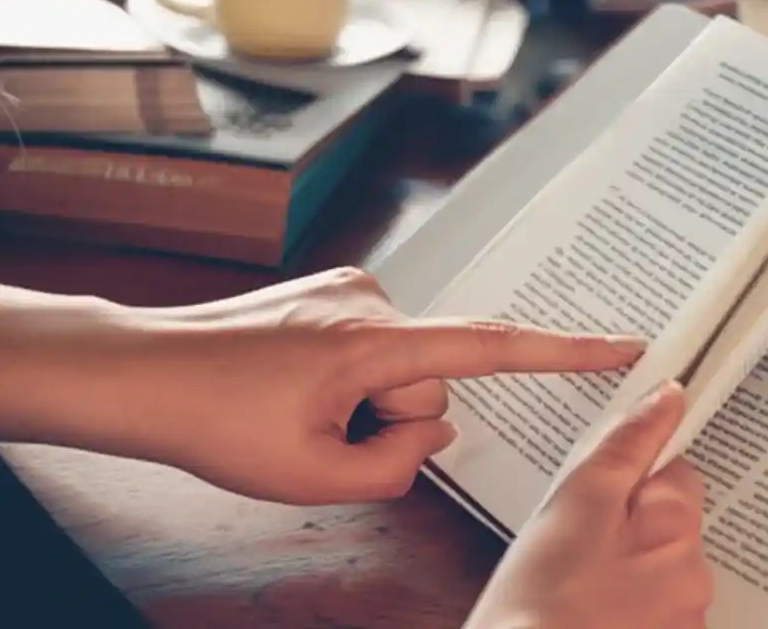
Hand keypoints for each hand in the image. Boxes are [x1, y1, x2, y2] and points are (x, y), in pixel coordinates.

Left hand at [89, 267, 647, 504]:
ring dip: (367, 402)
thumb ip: (397, 465)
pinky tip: (298, 387)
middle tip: (322, 434)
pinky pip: (373, 348)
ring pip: (400, 369)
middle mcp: (372, 300)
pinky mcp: (333, 293)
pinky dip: (351, 379)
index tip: (623, 345)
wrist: (144, 371)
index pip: (491, 347)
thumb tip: (427, 430)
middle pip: (431, 383)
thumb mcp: (315, 477)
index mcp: (374, 341)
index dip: (566, 351)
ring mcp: (350, 291)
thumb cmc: (214, 417)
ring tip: (299, 410)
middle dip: (392, 420)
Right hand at [463, 382, 713, 628]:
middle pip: (665, 525)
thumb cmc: (539, 603)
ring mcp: (680, 623)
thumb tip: (668, 396)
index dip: (632, 474)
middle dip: (623, 526)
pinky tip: (578, 616)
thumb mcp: (574, 503)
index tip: (598, 488)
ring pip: (652, 572)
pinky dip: (617, 611)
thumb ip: (627, 445)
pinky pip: (645, 613)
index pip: (677, 470)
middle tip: (567, 544)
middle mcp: (693, 579)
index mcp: (677, 528)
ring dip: (620, 572)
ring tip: (565, 587)